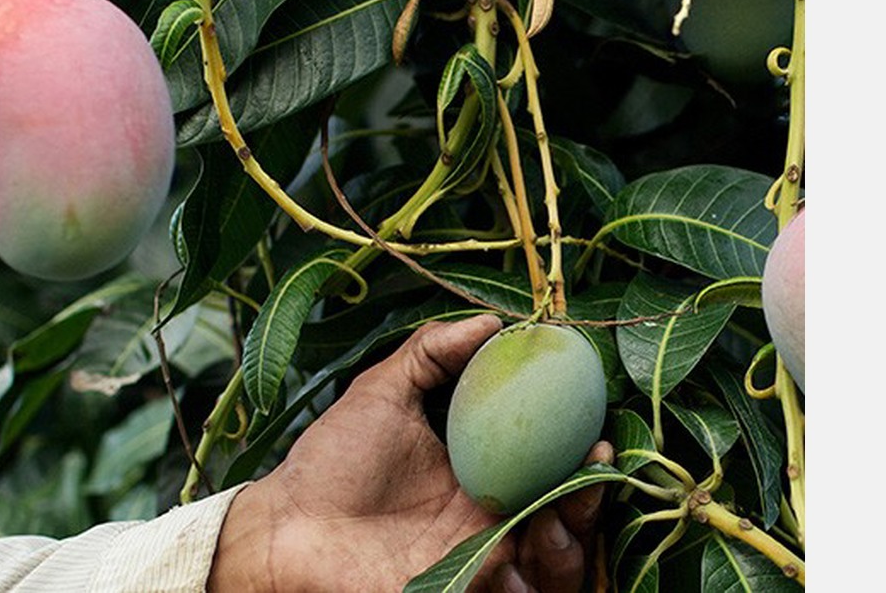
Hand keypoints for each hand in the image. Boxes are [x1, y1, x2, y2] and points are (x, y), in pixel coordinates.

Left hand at [208, 315, 613, 591]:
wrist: (287, 528)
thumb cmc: (331, 460)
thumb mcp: (381, 392)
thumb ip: (430, 352)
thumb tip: (490, 319)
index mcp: (478, 468)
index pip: (547, 461)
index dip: (581, 450)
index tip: (598, 431)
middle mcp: (489, 514)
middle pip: (565, 512)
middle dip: (593, 495)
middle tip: (597, 467)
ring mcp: (479, 557)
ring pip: (557, 559)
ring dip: (574, 536)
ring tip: (561, 511)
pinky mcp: (462, 590)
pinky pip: (521, 591)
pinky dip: (542, 576)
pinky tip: (531, 547)